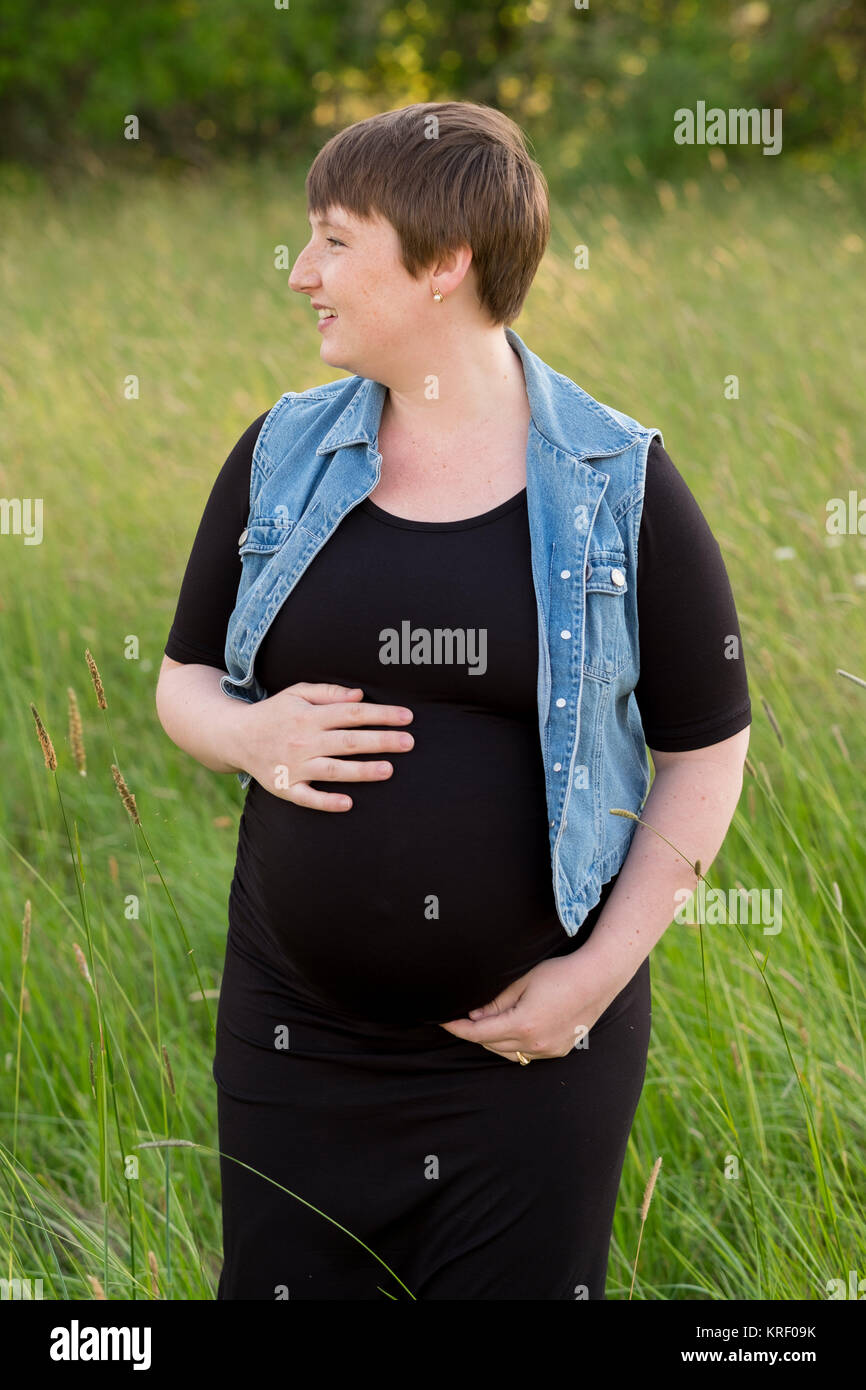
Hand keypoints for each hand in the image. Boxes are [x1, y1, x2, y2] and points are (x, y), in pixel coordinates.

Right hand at [237, 682, 413, 809]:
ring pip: (333, 769)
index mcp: (309, 716)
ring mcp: (294, 766)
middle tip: (409, 742)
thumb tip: (360, 697)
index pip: (352, 714)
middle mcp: (303, 740)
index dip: (381, 715)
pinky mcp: (285, 787)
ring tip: (388, 770)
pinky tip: (348, 803)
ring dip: (361, 770)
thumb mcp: (297, 693)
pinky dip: (326, 801)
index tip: (406, 717)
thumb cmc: (275, 712)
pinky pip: (307, 797)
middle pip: (348, 741)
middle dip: (380, 741)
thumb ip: (329, 693)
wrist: (235, 736)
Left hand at [438, 950, 629, 1061]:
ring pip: (509, 1053)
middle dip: (476, 1032)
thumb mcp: (522, 982)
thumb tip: (474, 1015)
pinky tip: (512, 1029)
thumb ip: (496, 1001)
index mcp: (522, 1024)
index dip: (458, 1029)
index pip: (479, 1033)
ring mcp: (548, 1049)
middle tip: (465, 1016)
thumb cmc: (559, 973)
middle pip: (492, 1044)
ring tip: (488, 1022)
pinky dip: (514, 1045)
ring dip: (494, 1040)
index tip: (443, 1022)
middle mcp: (535, 1042)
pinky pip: (527, 1053)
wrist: (597, 978)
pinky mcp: (559, 1050)